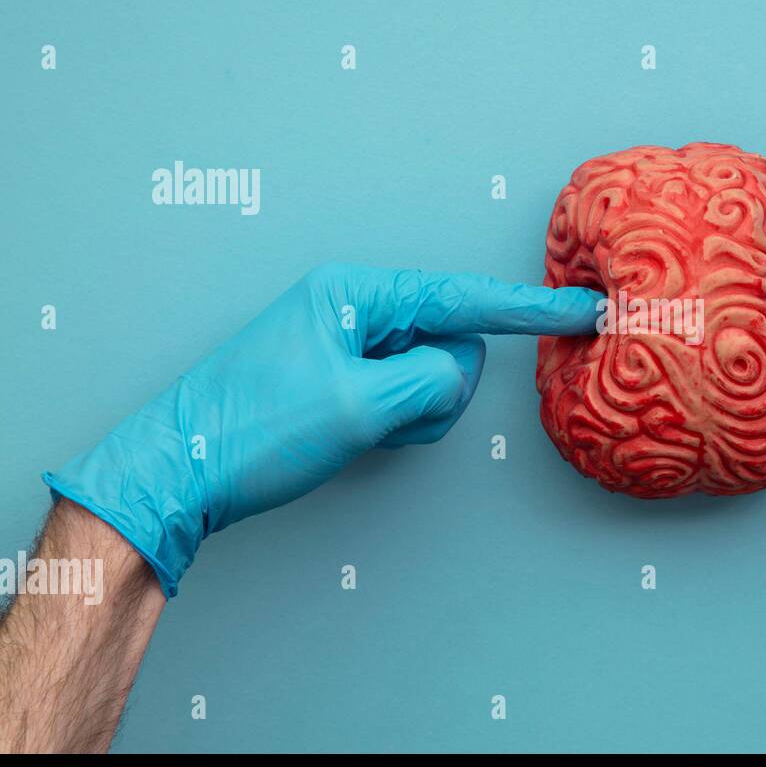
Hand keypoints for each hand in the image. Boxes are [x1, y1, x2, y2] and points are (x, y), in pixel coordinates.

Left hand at [44, 264, 600, 595]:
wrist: (179, 472)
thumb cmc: (250, 432)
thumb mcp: (356, 406)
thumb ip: (432, 380)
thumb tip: (459, 372)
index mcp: (356, 293)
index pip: (462, 297)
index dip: (529, 308)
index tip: (585, 307)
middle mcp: (356, 308)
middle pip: (451, 340)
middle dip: (439, 386)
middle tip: (388, 413)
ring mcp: (352, 343)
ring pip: (434, 372)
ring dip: (415, 409)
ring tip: (360, 427)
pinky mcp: (347, 375)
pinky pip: (407, 392)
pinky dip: (398, 418)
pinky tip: (356, 433)